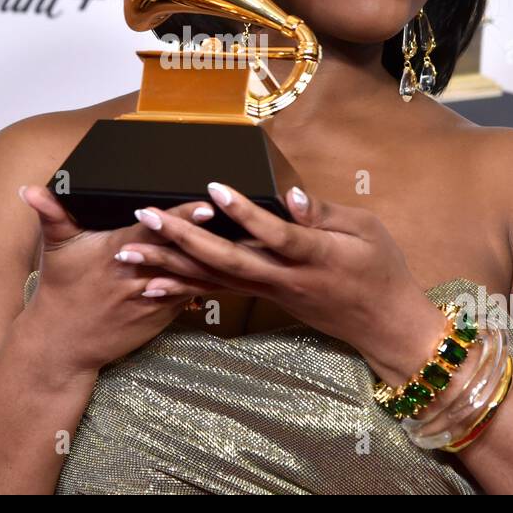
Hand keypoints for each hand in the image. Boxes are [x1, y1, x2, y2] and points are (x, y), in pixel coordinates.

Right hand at [14, 185, 225, 374]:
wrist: (64, 343)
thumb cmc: (61, 290)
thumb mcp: (56, 248)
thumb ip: (51, 213)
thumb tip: (28, 188)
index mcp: (117, 252)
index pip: (155, 230)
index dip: (181, 217)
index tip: (206, 204)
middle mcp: (140, 275)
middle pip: (183, 250)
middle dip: (213, 234)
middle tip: (243, 218)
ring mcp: (154, 297)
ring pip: (193, 274)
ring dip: (221, 258)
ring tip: (252, 239)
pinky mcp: (163, 314)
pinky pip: (192, 295)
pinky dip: (215, 282)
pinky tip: (241, 268)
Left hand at [113, 182, 452, 383]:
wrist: (384, 325)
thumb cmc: (381, 269)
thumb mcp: (367, 231)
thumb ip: (325, 213)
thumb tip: (290, 196)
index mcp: (314, 256)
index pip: (274, 233)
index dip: (244, 212)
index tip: (213, 188)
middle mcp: (285, 278)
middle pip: (227, 260)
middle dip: (181, 238)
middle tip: (144, 217)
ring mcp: (271, 292)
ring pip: (213, 278)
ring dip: (169, 265)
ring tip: (128, 252)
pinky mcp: (264, 298)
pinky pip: (217, 292)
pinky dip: (183, 289)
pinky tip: (152, 286)